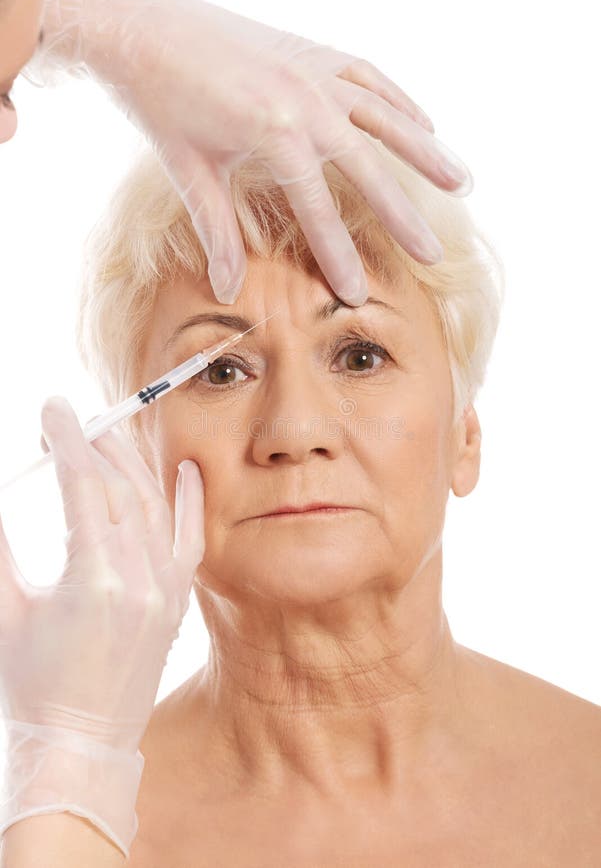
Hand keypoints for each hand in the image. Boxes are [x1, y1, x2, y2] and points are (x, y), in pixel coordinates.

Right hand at [0, 396, 203, 854]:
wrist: (80, 745)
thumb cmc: (32, 683)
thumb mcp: (5, 611)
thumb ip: (0, 550)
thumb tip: (0, 496)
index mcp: (92, 578)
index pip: (83, 486)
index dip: (67, 441)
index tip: (54, 409)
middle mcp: (138, 579)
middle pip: (120, 488)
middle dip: (96, 445)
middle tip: (75, 418)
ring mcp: (164, 590)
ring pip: (152, 506)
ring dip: (131, 464)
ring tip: (111, 432)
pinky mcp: (177, 603)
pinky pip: (189, 540)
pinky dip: (189, 502)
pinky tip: (186, 469)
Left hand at [33, 0, 471, 305]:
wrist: (144, 25)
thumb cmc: (161, 100)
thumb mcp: (189, 171)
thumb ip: (216, 231)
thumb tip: (228, 290)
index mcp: (274, 133)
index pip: (318, 208)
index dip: (338, 253)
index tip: (358, 291)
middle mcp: (307, 100)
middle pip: (369, 168)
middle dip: (402, 216)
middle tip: (432, 254)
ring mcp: (315, 71)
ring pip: (386, 117)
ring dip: (425, 153)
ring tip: (461, 184)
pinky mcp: (314, 53)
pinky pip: (371, 78)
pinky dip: (400, 102)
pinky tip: (424, 125)